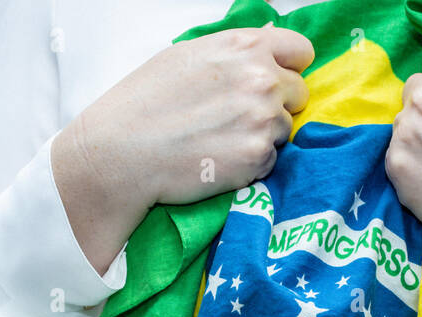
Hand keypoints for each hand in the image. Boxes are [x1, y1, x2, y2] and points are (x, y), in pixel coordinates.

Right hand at [53, 26, 313, 272]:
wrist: (121, 153)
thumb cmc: (143, 104)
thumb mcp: (187, 56)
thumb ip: (233, 53)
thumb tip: (263, 50)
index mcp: (244, 46)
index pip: (300, 51)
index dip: (288, 68)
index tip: (276, 82)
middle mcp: (261, 77)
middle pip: (298, 93)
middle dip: (276, 105)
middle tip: (237, 119)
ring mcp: (263, 118)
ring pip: (285, 129)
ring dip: (262, 136)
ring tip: (220, 141)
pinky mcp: (258, 156)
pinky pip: (271, 161)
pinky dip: (251, 165)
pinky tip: (218, 160)